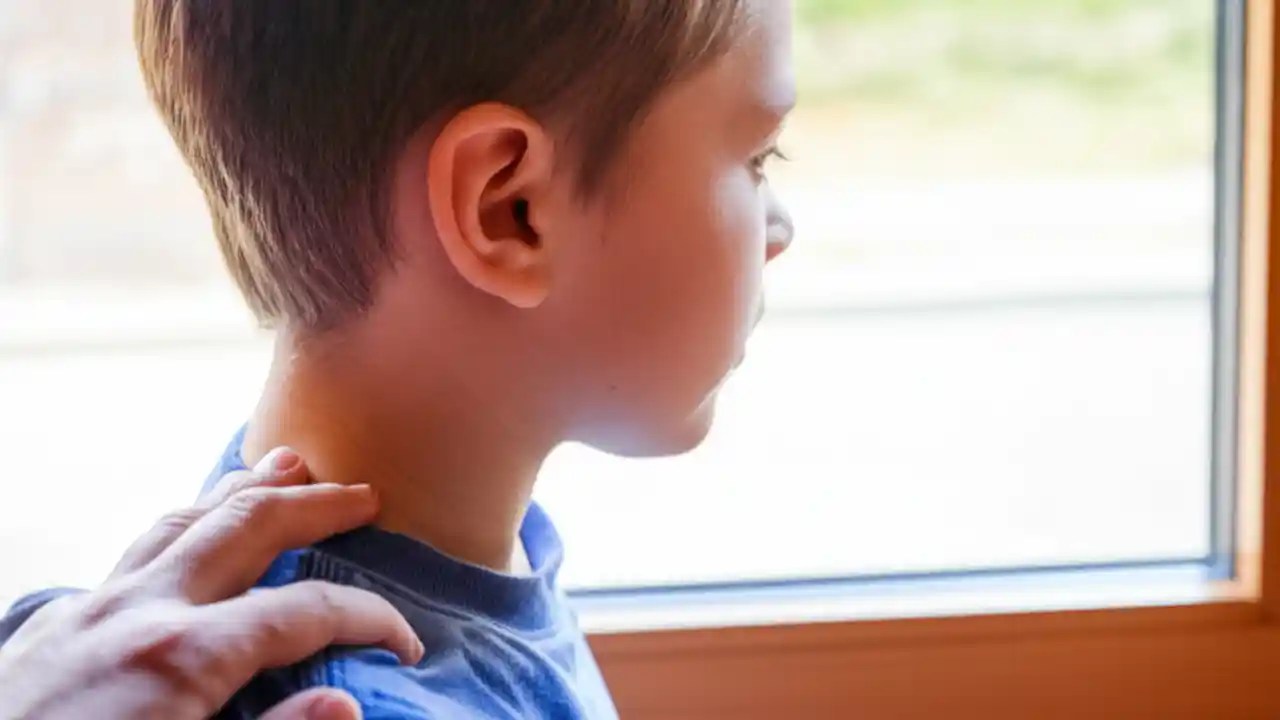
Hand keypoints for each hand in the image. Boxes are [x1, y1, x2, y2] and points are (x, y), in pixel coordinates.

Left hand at [0, 449, 423, 719]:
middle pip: (247, 529)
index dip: (369, 619)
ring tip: (289, 464)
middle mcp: (142, 611)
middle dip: (313, 505)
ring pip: (184, 521)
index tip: (406, 643)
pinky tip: (198, 525)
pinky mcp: (58, 624)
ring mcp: (94, 610)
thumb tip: (346, 702)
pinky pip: (139, 546)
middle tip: (363, 494)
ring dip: (246, 492)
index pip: (306, 612)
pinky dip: (187, 520)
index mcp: (183, 658)